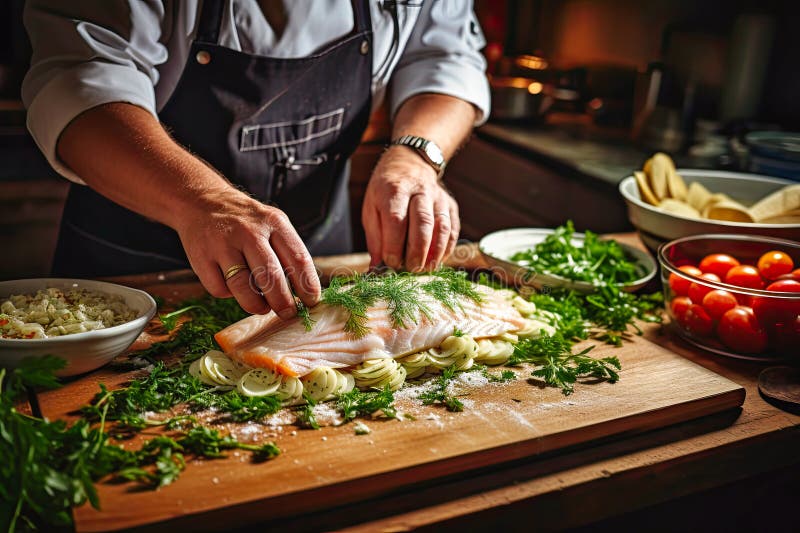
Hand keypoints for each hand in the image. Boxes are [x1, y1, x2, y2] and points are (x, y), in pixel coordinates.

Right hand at [174, 189, 320, 316]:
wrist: (202, 201)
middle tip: (288, 314)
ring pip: (243, 287)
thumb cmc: (246, 222)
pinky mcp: (202, 258)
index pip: (298, 258)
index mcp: (274, 223)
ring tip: (263, 308)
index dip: (307, 285)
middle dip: (283, 302)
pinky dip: (230, 295)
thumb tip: (305, 292)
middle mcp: (249, 232)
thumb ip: (287, 253)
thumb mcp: (272, 224)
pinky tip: (234, 288)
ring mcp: (223, 244)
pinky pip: (220, 289)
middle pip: (271, 276)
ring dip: (257, 306)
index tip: (311, 302)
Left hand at [362, 146, 459, 270]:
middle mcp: (419, 191)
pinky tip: (437, 260)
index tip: (391, 262)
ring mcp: (438, 197)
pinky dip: (447, 248)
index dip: (394, 245)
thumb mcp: (371, 208)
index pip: (397, 220)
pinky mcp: (450, 204)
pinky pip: (453, 229)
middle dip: (418, 251)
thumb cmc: (386, 191)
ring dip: (435, 252)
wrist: (409, 162)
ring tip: (425, 269)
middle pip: (423, 223)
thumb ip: (375, 239)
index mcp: (394, 190)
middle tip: (411, 269)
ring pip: (442, 227)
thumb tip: (377, 268)